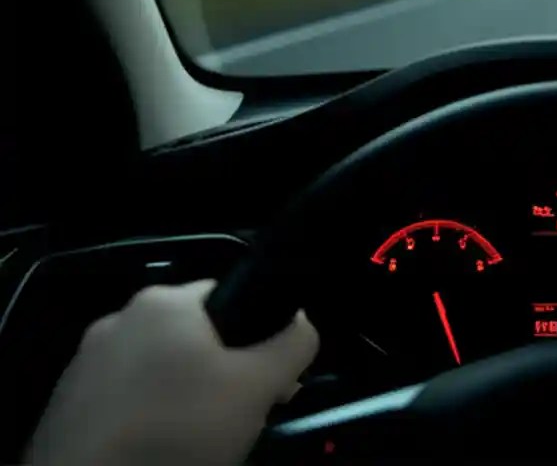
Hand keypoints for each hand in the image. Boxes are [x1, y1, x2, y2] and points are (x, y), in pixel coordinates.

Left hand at [27, 280, 318, 465]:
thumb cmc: (178, 430)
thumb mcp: (258, 387)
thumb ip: (293, 345)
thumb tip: (302, 324)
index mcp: (163, 304)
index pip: (229, 297)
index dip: (259, 336)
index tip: (267, 379)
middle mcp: (118, 321)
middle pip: (193, 337)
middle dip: (221, 372)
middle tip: (239, 413)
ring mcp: (86, 364)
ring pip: (158, 370)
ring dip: (183, 395)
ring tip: (199, 436)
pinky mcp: (68, 404)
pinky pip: (126, 399)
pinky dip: (147, 417)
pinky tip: (160, 446)